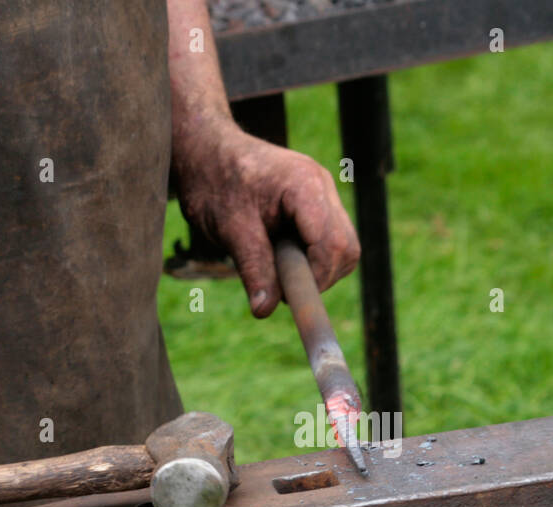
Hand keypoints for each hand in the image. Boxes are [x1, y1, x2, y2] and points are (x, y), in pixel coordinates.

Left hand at [174, 124, 360, 316]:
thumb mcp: (229, 229)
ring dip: (318, 270)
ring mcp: (323, 193)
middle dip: (320, 277)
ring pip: (344, 248)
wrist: (206, 149)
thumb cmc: (214, 180)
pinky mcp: (318, 204)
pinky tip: (284, 257)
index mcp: (304, 185)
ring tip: (279, 269)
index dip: (314, 278)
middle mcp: (322, 186)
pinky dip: (313, 260)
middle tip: (282, 287)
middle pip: (346, 248)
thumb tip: (264, 310)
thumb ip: (253, 268)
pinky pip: (332, 241)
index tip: (285, 295)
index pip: (331, 244)